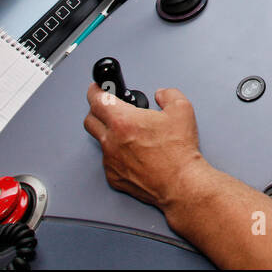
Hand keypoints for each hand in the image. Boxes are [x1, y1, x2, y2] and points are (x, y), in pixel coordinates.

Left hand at [84, 83, 202, 210]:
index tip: (96, 88)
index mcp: (123, 121)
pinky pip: (109, 161)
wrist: (180, 182)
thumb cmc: (178, 151)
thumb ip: (168, 95)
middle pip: (90, 120)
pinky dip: (116, 155)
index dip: (94, 90)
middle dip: (96, 110)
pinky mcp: (114, 177)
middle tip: (108, 108)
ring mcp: (110, 161)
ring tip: (126, 133)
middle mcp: (111, 141)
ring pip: (100, 141)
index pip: (97, 100)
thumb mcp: (182, 109)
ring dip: (108, 133)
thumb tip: (162, 94)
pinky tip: (132, 153)